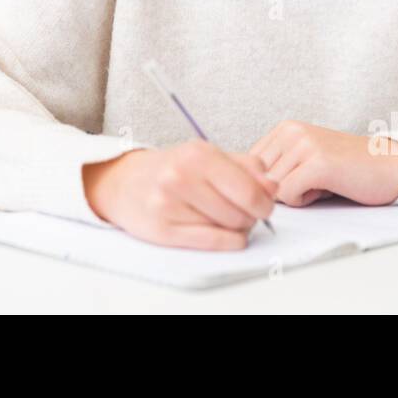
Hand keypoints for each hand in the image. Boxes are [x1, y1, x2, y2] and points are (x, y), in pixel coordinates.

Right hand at [82, 140, 276, 249]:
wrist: (125, 183)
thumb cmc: (174, 170)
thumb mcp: (208, 156)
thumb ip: (246, 168)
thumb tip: (272, 187)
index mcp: (198, 154)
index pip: (250, 190)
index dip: (265, 204)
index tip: (265, 206)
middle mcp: (181, 177)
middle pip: (241, 214)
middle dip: (251, 217)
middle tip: (244, 213)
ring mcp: (169, 204)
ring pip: (228, 230)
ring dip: (236, 229)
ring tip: (225, 218)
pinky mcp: (161, 230)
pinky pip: (211, 243)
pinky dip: (227, 242)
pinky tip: (224, 234)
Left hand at [250, 121, 397, 206]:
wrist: (390, 166)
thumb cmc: (347, 170)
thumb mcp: (304, 160)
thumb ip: (276, 167)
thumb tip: (240, 184)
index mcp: (285, 129)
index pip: (248, 164)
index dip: (266, 183)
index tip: (295, 181)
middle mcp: (291, 131)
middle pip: (258, 178)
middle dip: (279, 190)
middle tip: (311, 183)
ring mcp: (304, 144)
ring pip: (271, 188)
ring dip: (294, 196)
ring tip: (321, 184)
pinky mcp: (317, 163)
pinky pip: (289, 195)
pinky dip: (305, 201)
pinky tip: (327, 187)